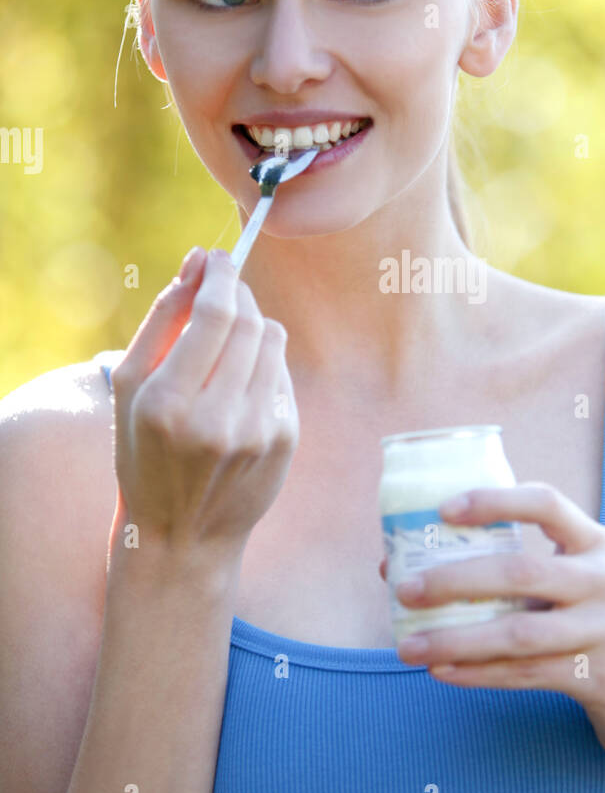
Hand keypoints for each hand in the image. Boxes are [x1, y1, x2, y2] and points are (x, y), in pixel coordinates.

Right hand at [109, 247, 297, 579]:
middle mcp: (217, 419)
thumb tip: (198, 261)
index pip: (213, 314)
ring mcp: (258, 431)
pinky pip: (281, 371)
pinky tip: (239, 382)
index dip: (220, 275)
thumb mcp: (130, 388)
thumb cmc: (145, 452)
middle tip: (222, 288)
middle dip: (237, 293)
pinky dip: (263, 361)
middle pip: (248, 321)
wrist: (182, 535)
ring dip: (252, 324)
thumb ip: (162, 318)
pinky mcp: (285, 439)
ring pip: (272, 340)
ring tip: (227, 339)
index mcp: (167, 404)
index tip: (217, 257)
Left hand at [380, 482, 604, 774]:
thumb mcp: (572, 587)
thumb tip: (404, 564)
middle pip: (522, 571)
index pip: (547, 503)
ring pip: (518, 633)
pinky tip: (442, 671)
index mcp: (599, 543)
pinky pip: (526, 673)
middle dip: (455, 579)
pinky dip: (478, 673)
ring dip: (455, 638)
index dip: (494, 501)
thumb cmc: (592, 630)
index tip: (442, 511)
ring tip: (409, 646)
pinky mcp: (603, 678)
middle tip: (405, 589)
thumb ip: (512, 571)